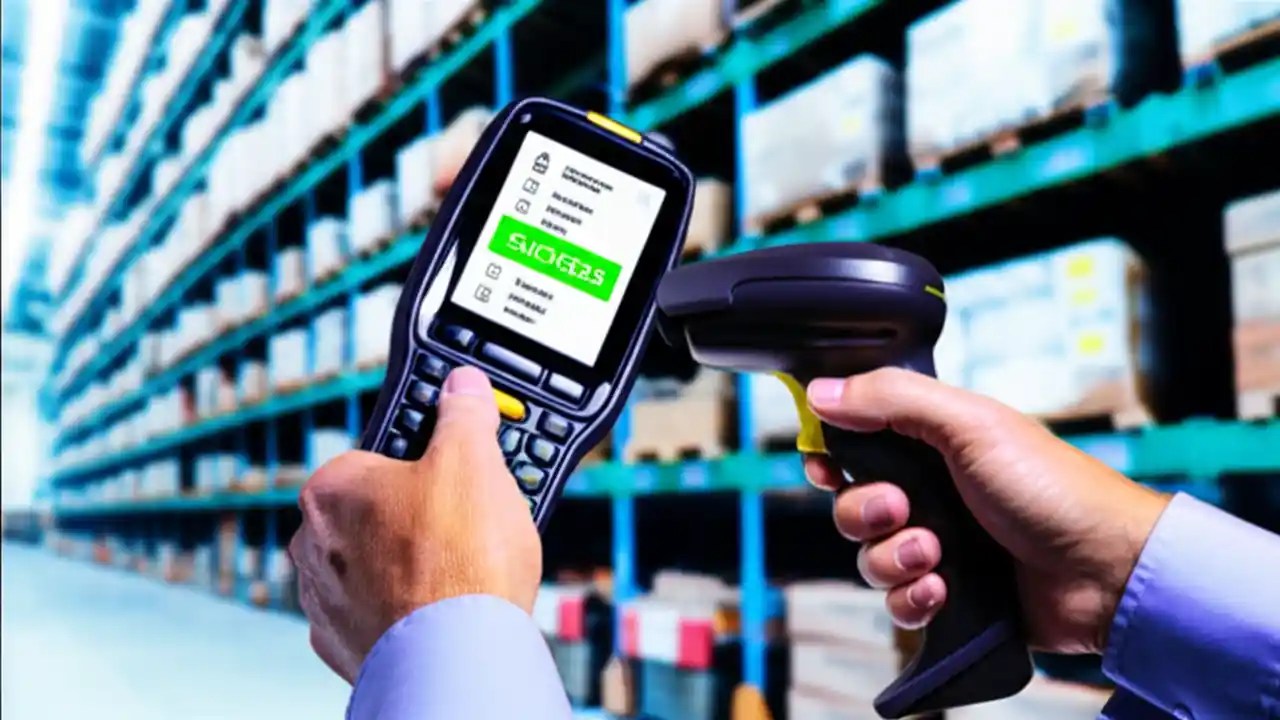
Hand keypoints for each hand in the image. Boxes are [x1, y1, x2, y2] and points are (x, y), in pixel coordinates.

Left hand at [289, 367, 541, 682]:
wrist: (456, 657)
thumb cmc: (458, 559)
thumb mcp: (473, 459)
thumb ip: (463, 413)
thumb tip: (462, 386)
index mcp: (332, 489)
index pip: (383, 452)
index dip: (433, 455)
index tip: (465, 463)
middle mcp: (313, 545)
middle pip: (383, 508)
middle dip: (427, 509)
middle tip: (477, 516)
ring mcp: (326, 601)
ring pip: (381, 562)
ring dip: (418, 559)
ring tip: (470, 565)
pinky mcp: (346, 646)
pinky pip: (383, 610)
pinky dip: (412, 606)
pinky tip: (448, 605)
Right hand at [804, 368, 1170, 654]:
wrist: (1106, 572)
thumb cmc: (1051, 487)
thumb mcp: (970, 424)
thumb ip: (892, 398)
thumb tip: (819, 391)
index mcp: (933, 444)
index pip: (858, 443)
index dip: (832, 455)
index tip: (825, 466)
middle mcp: (930, 494)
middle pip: (852, 503)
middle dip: (865, 511)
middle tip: (902, 511)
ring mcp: (940, 547)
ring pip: (868, 558)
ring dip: (892, 558)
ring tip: (937, 557)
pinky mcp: (950, 596)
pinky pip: (896, 602)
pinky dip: (913, 598)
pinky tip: (943, 590)